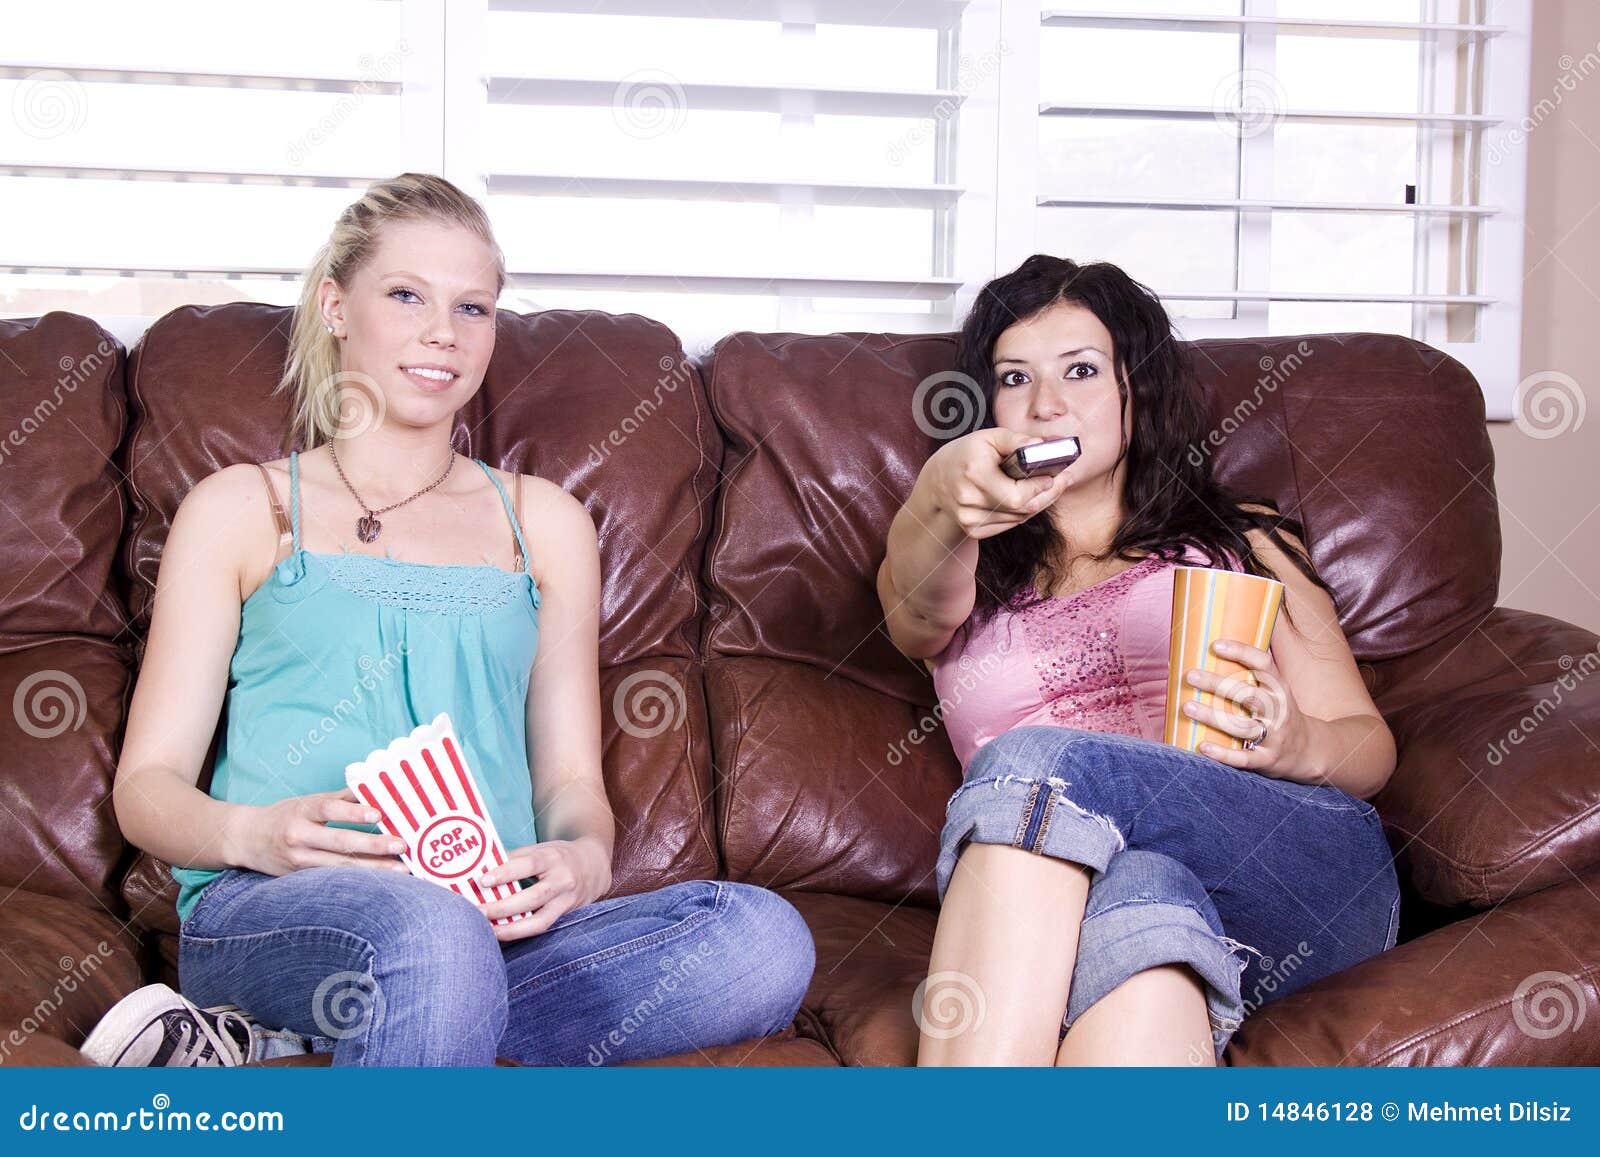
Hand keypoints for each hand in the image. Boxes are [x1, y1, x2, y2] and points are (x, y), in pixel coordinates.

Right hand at [223, 787, 409, 876]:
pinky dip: (357, 880)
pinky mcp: (300, 878)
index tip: (378, 814)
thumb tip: (373, 787)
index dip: (353, 812)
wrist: (246, 839)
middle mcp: (299, 836)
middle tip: (401, 845)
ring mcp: (299, 860)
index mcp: (301, 811)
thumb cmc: (284, 815)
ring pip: (339, 866)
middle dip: (373, 845)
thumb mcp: (307, 800)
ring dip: (373, 868)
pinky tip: (380, 882)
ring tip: (400, 870)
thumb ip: (341, 797)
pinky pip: (332, 879)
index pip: (329, 809)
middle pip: (339, 842)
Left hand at [476, 836, 612, 941]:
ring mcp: (566, 901)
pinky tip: (502, 934)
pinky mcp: (565, 916)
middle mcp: (563, 880)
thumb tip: (481, 868)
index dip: (506, 872)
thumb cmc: (559, 856)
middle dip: (503, 907)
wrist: (595, 866)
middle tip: (477, 911)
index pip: (529, 864)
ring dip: (511, 929)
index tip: (483, 880)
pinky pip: (541, 928)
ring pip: (539, 921)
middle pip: (533, 897)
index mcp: (553, 858)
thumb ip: (515, 858)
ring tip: (488, 931)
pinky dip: (521, 933)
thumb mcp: (541, 849)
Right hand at [923, 428, 1075, 540]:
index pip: (1018, 495)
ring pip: (1019, 518)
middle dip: (1046, 494)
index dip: (1040, 487)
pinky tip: (1027, 499)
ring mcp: (970, 519)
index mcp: (974, 473)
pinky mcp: (973, 531)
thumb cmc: (966, 454)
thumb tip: (1045, 446)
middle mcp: (969, 500)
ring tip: (1047, 486)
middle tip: (1063, 480)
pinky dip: (1022, 513)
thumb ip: (1017, 440)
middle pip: (1022, 508)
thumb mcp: (988, 438)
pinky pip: (1010, 524)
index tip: (1056, 474)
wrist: (937, 481)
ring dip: (1036, 503)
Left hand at [1181, 638, 1309, 779]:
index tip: (1215, 645)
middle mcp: (1278, 711)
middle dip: (1218, 684)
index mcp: (1279, 689)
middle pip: (1248, 695)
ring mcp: (1274, 736)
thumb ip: (1251, 676)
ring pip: (1242, 726)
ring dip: (1212, 717)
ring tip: (1187, 707)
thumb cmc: (1280, 714)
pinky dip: (1222, 754)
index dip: (1241, 652)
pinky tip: (1202, 745)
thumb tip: (1214, 648)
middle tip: (1191, 675)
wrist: (1310, 750)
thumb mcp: (1275, 692)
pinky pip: (1243, 758)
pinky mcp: (1267, 760)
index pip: (1264, 665)